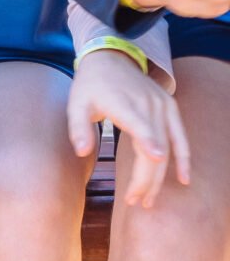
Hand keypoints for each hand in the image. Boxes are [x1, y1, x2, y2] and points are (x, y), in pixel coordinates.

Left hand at [68, 49, 189, 208]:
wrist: (110, 58)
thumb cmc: (91, 85)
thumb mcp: (76, 102)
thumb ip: (78, 127)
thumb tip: (82, 153)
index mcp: (122, 102)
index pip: (137, 123)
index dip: (147, 140)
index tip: (156, 157)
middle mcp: (146, 104)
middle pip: (152, 147)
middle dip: (145, 179)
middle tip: (135, 202)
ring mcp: (162, 106)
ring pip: (168, 147)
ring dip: (160, 177)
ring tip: (149, 199)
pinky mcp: (170, 107)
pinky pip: (181, 136)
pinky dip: (184, 157)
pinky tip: (184, 179)